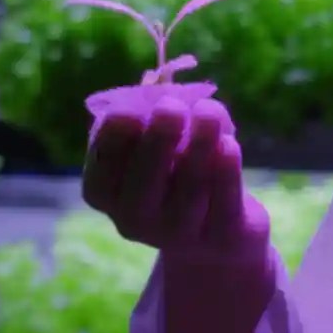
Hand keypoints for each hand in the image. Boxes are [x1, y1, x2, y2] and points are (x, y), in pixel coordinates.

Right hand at [82, 96, 271, 266]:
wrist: (215, 227)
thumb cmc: (175, 168)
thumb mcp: (157, 141)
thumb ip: (153, 117)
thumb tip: (165, 93)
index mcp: (106, 191)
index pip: (103, 165)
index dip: (114, 137)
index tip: (130, 111)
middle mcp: (133, 219)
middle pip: (144, 182)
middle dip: (158, 141)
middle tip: (171, 107)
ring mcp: (177, 235)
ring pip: (189, 190)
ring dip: (200, 146)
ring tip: (211, 110)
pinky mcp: (220, 239)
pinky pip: (223, 204)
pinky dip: (227, 172)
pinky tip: (229, 143)